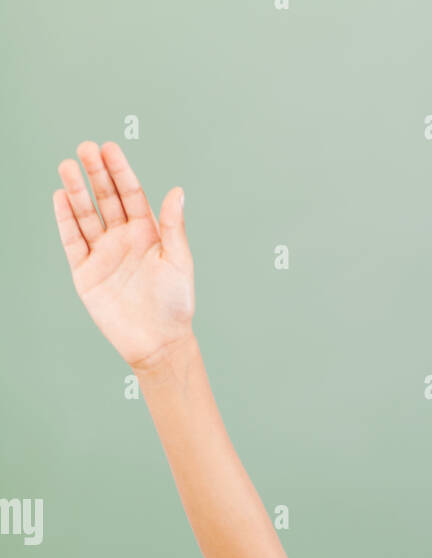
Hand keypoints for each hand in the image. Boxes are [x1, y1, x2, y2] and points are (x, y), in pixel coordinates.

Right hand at [53, 141, 194, 371]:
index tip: (110, 148)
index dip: (120, 171)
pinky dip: (65, 221)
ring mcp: (103, 254)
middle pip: (105, 199)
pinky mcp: (86, 273)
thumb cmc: (176, 304)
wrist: (159, 343)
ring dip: (76, 192)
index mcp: (148, 233)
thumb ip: (173, 227)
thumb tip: (177, 191)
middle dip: (95, 174)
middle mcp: (123, 239)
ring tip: (67, 167)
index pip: (130, 194)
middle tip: (85, 148)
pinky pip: (73, 242)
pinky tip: (60, 198)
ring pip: (86, 216)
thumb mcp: (179, 262)